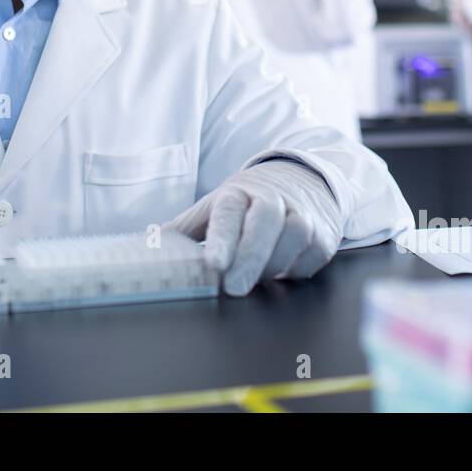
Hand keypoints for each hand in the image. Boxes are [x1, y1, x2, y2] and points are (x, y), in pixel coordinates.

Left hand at [167, 159, 342, 296]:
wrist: (303, 182)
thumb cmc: (250, 201)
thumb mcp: (215, 207)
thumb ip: (184, 230)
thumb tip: (147, 246)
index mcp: (238, 193)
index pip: (229, 213)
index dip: (222, 238)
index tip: (213, 263)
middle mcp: (272, 199)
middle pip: (265, 223)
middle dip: (250, 258)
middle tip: (235, 288)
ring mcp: (301, 214)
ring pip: (294, 237)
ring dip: (274, 264)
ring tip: (256, 280)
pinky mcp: (323, 233)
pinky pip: (313, 255)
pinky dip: (297, 269)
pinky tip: (282, 274)